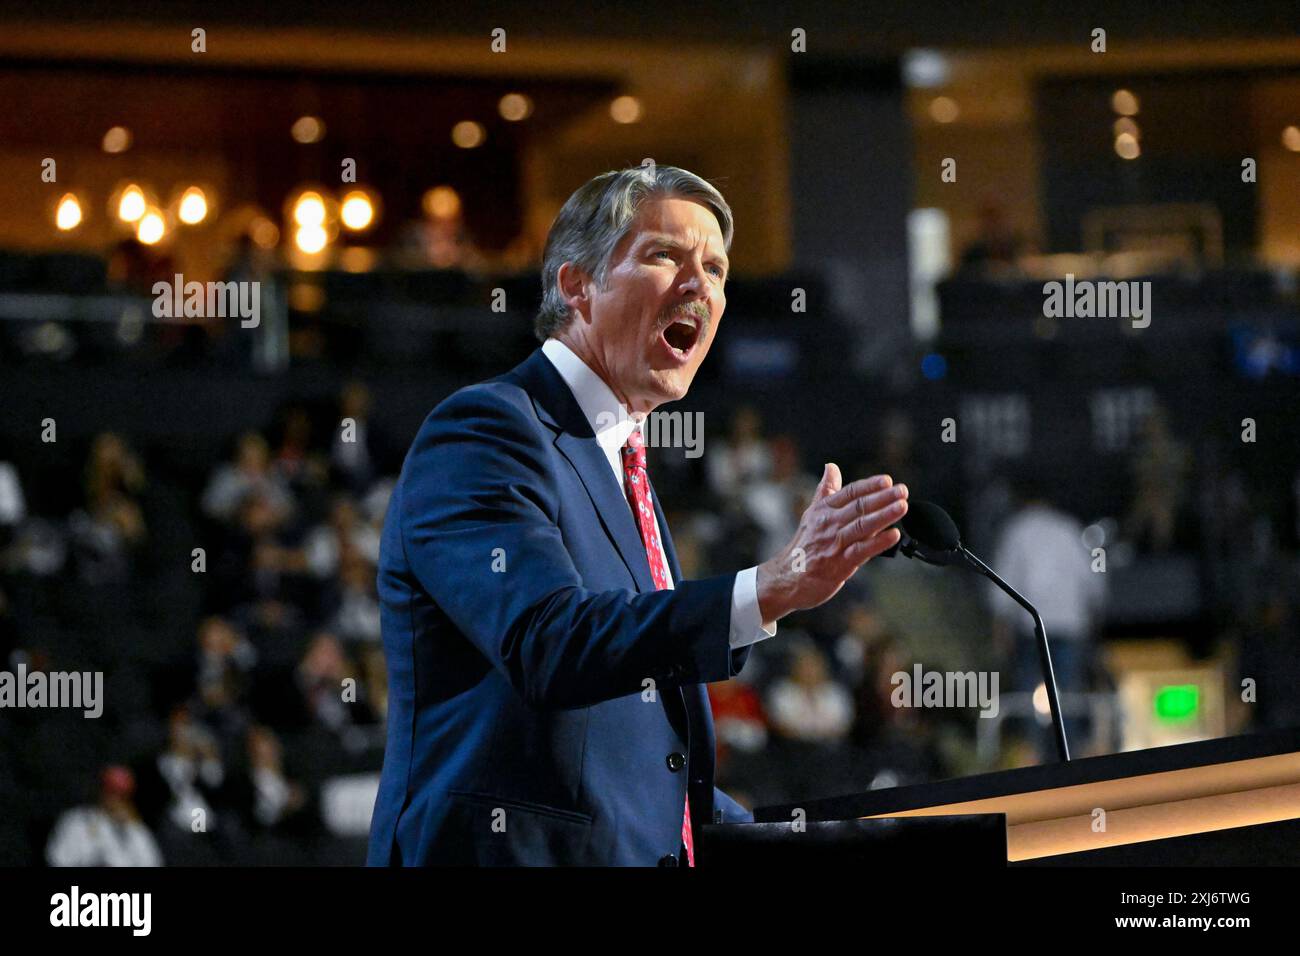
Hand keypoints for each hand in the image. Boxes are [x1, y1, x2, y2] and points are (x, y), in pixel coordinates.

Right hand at [756, 465, 905, 621]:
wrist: (787, 578)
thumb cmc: (803, 546)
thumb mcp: (812, 514)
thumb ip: (825, 491)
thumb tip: (830, 467)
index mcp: (823, 510)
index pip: (849, 493)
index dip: (869, 486)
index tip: (887, 480)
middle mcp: (829, 524)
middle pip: (859, 507)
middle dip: (882, 497)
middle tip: (902, 490)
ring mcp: (835, 544)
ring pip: (862, 526)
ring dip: (884, 515)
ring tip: (902, 506)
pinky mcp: (840, 564)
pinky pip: (861, 551)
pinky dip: (878, 543)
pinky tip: (893, 535)